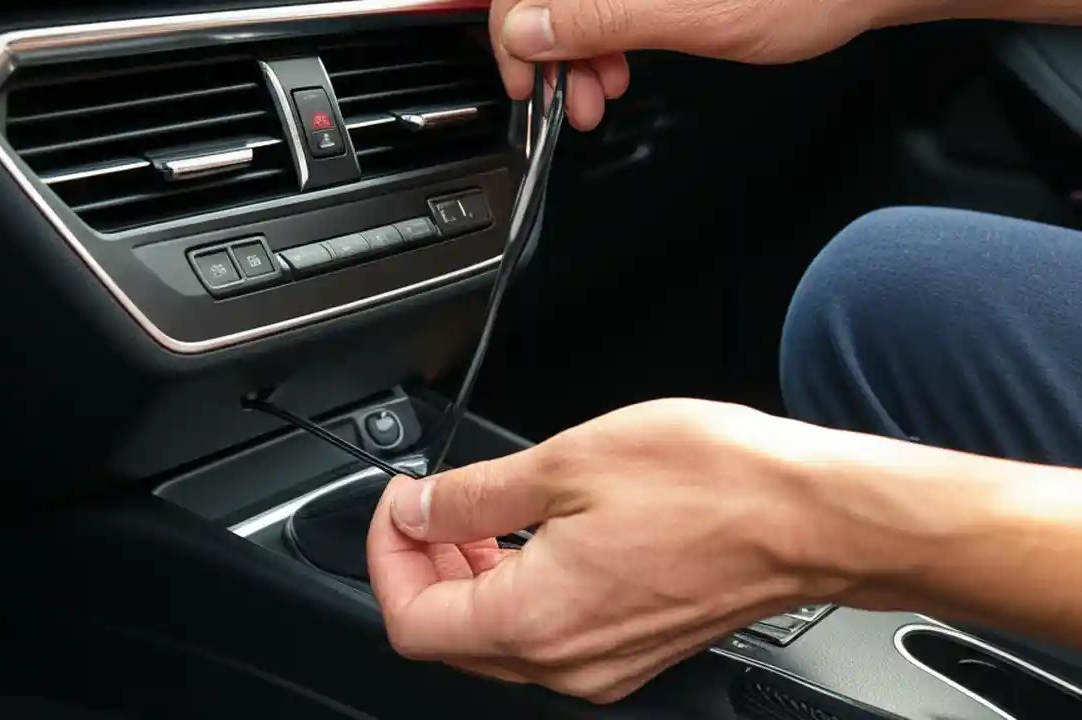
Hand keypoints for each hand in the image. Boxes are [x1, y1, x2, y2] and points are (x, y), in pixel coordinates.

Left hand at [366, 399, 849, 702]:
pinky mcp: (630, 651)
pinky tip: (534, 535)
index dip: (386, 557)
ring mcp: (600, 665)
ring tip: (480, 512)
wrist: (810, 517)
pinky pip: (544, 633)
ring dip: (469, 575)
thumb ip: (472, 495)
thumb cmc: (712, 486)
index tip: (399, 505)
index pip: (409, 620)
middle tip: (432, 504)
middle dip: (424, 566)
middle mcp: (564, 662)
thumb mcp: (566, 463)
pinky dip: (517, 587)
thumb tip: (418, 509)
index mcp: (535, 620)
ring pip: (493, 636)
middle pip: (447, 635)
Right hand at [491, 0, 878, 129]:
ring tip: (601, 94)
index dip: (514, 31)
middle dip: (551, 49)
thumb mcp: (693, 15)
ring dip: (577, 51)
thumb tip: (524, 30)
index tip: (526, 80)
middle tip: (568, 101)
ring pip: (578, 2)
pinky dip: (604, 38)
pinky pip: (608, 3)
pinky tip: (619, 68)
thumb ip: (599, 17)